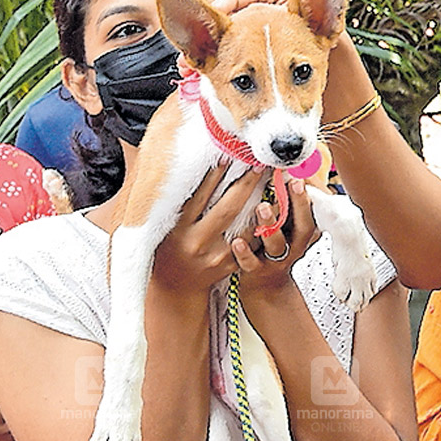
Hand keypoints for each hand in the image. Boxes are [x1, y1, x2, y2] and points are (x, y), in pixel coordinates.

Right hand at [153, 164, 263, 293]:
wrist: (175, 285)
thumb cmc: (170, 246)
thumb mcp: (166, 224)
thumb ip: (181, 200)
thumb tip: (194, 165)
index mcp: (178, 228)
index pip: (198, 196)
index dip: (214, 175)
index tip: (227, 156)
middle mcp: (198, 242)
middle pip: (227, 209)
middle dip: (245, 184)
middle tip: (258, 164)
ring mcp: (218, 256)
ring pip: (246, 226)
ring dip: (262, 203)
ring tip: (274, 183)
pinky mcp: (232, 264)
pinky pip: (252, 241)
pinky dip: (264, 223)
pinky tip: (275, 207)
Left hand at [233, 179, 318, 300]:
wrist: (266, 283)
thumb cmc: (277, 243)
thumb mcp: (290, 224)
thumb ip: (291, 201)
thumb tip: (294, 167)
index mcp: (304, 231)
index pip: (313, 210)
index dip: (309, 195)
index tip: (301, 176)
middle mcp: (295, 245)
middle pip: (303, 226)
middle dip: (299, 205)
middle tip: (293, 183)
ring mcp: (277, 259)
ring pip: (277, 243)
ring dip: (271, 225)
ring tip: (262, 207)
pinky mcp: (257, 271)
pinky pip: (251, 263)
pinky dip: (244, 253)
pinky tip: (237, 241)